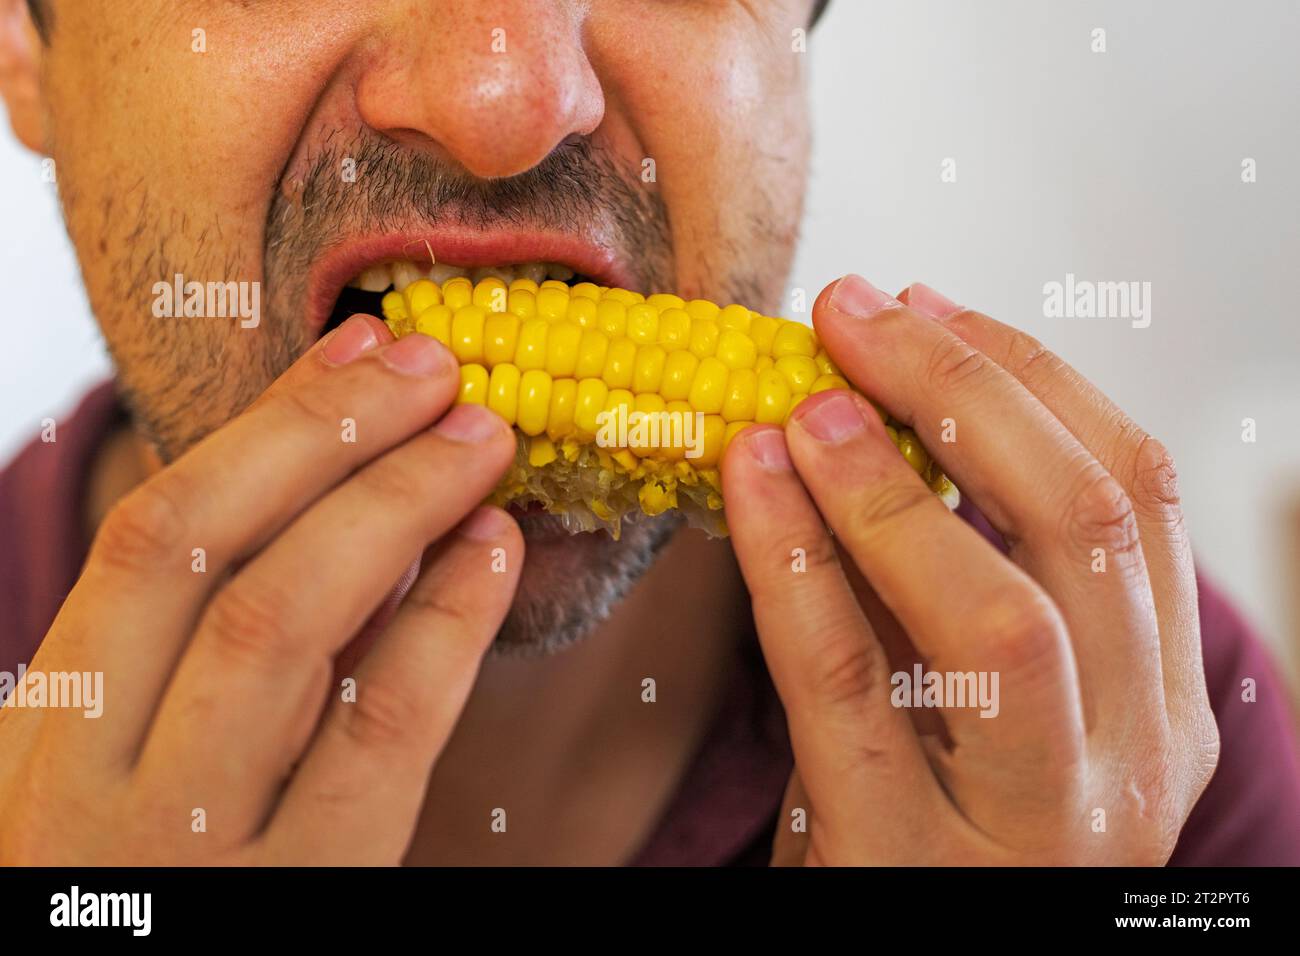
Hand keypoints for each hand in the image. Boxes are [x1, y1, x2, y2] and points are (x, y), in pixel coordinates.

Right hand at [0, 317, 521, 864]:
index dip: (270, 428)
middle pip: (211, 552)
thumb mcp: (126, 770)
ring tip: (482, 436)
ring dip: (395, 508)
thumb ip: (195, 656)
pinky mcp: (300, 901)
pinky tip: (494, 555)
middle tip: (440, 364)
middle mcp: (95, 781)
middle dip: (331, 437)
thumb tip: (326, 491)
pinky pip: (378, 741)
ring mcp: (188, 849)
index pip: (154, 536)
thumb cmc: (145, 886)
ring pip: (284, 627)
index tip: (362, 348)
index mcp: (52, 728)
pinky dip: (442, 629)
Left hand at [723, 275, 1218, 864]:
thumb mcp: (965, 692)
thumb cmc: (917, 815)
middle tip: (853, 314)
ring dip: (891, 486)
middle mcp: (1132, 758)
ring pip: (999, 618)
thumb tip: (860, 401)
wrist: (893, 951)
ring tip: (808, 401)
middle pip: (1087, 528)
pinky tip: (751, 480)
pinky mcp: (914, 864)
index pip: (1134, 496)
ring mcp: (1039, 823)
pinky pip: (854, 689)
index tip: (928, 307)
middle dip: (965, 391)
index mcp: (1159, 696)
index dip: (1030, 380)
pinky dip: (796, 564)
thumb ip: (939, 572)